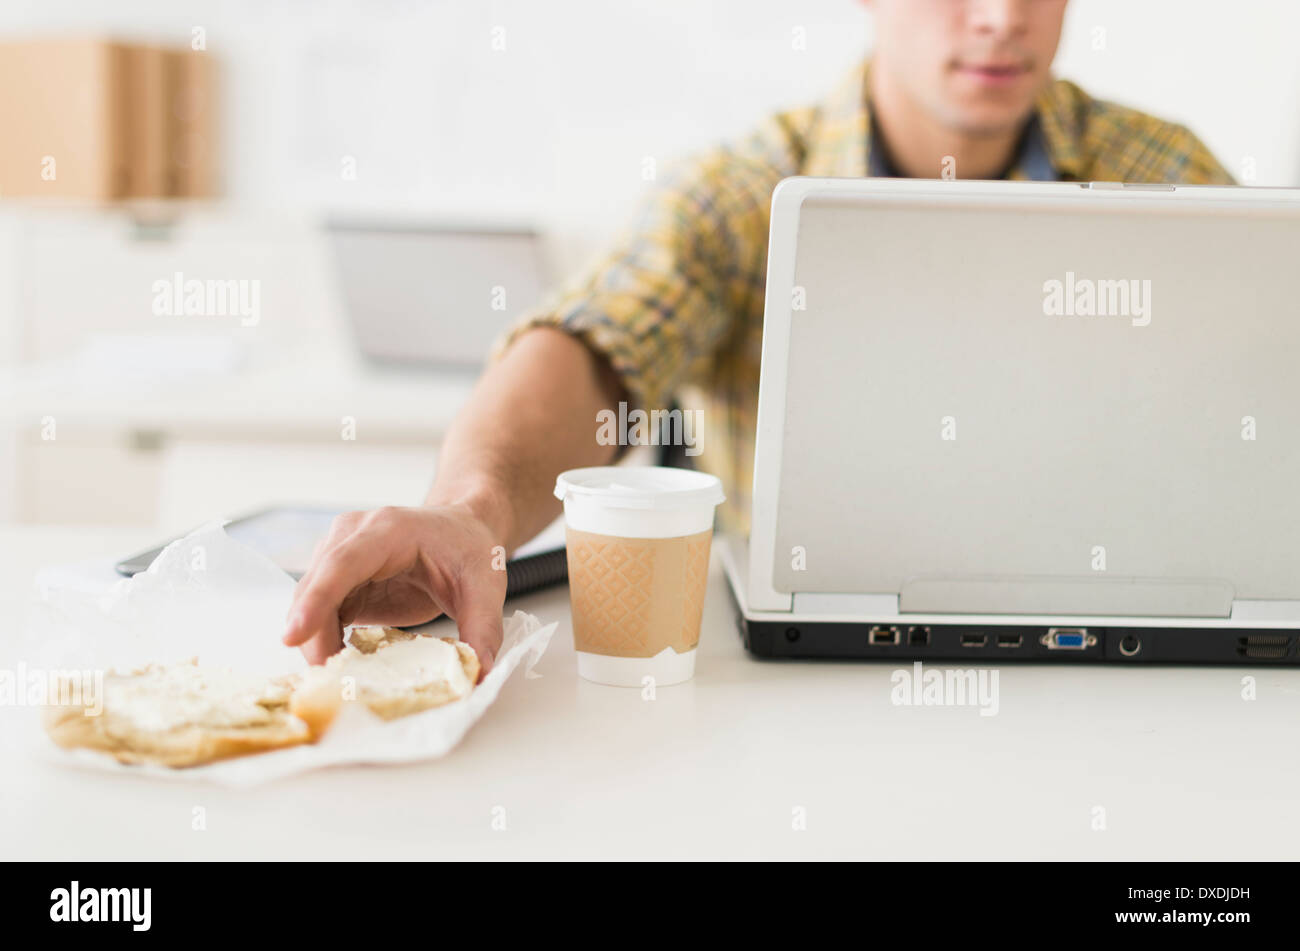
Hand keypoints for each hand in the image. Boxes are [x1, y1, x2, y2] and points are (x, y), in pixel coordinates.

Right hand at [282, 504, 507, 677]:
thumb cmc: (469, 548)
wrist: (462, 527)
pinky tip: (340, 665)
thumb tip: (480, 674)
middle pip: (316, 588)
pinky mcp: (339, 580)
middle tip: (326, 682)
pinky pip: (318, 612)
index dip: (316, 600)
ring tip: (336, 680)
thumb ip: (483, 628)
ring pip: (309, 603)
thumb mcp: (486, 586)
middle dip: (312, 636)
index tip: (293, 635)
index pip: (342, 564)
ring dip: (316, 642)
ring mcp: (339, 555)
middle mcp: (353, 536)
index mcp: (388, 530)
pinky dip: (323, 640)